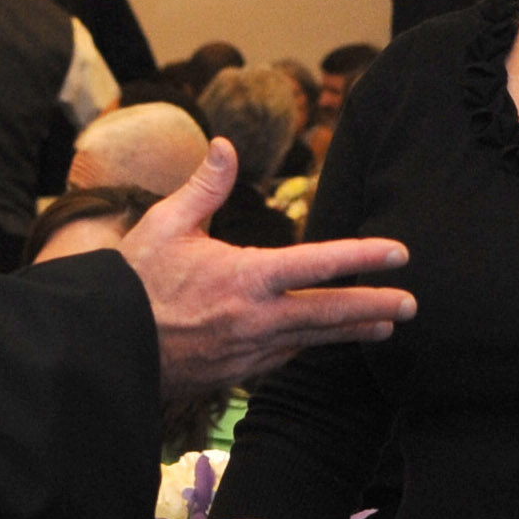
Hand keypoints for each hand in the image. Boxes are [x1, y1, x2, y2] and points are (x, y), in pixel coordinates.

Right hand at [118, 139, 412, 399]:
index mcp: (244, 278)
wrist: (106, 348)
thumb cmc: (133, 281)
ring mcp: (249, 352)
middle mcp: (255, 319)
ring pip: (313, 340)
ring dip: (352, 332)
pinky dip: (309, 346)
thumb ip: (204, 186)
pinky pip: (284, 358)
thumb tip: (226, 144)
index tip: (398, 253)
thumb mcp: (165, 224)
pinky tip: (322, 339)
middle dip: (375, 306)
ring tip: (386, 325)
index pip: (317, 264)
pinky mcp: (237, 374)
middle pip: (329, 313)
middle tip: (413, 304)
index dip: (362, 257)